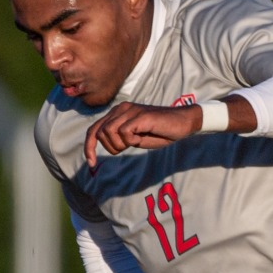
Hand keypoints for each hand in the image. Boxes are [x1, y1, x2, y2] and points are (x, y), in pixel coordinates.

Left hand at [84, 102, 202, 168]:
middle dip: (111, 147)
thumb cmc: (160, 131)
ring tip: (137, 141)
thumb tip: (104, 143)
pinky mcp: (140, 116)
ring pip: (109, 132)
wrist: (183, 123)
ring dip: (121, 144)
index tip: (91, 164)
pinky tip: (142, 138)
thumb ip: (118, 138)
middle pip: (99, 133)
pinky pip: (124, 133)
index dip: (89, 147)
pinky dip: (131, 141)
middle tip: (129, 146)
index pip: (93, 130)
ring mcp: (130, 110)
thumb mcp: (134, 138)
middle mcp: (121, 108)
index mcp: (117, 113)